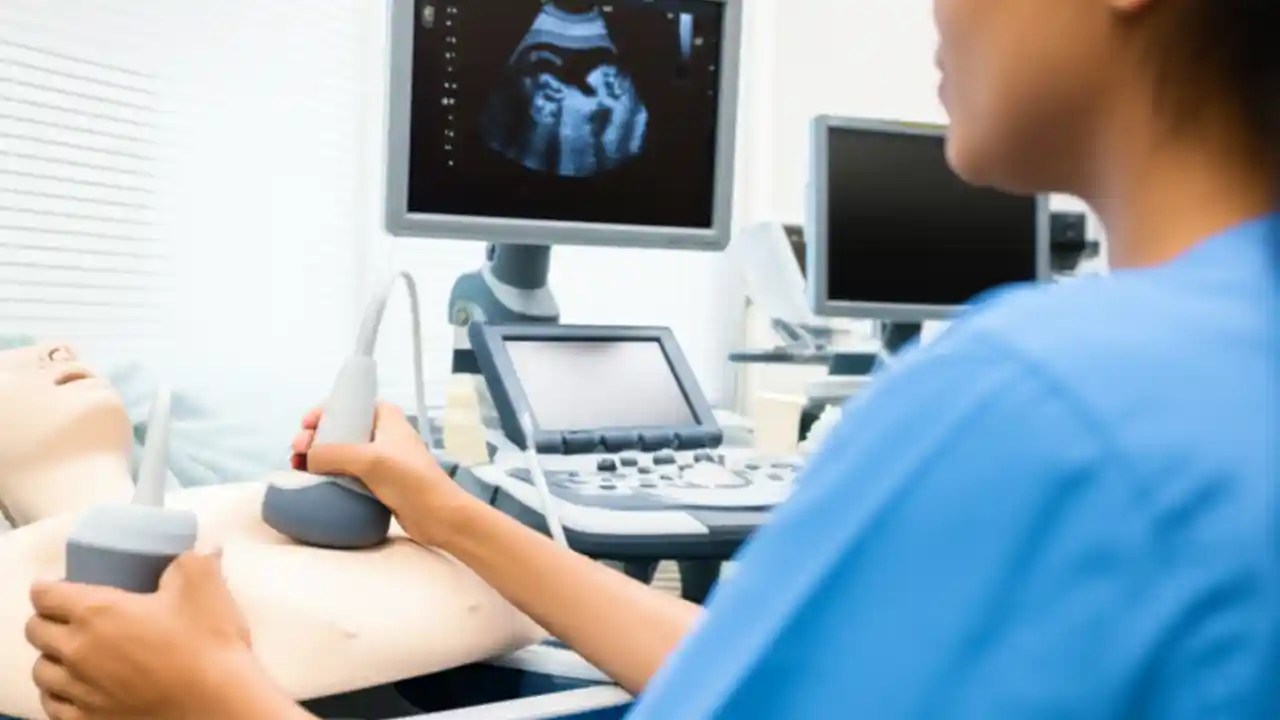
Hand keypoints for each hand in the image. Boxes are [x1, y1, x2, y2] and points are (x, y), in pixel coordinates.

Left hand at [25, 553, 293, 719]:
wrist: (217, 702)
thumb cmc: (207, 642)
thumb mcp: (204, 583)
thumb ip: (193, 559)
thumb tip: (202, 550)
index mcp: (97, 611)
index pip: (45, 594)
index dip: (50, 586)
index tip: (64, 584)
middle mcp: (78, 650)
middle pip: (35, 630)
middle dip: (47, 618)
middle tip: (71, 615)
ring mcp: (80, 690)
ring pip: (40, 671)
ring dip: (52, 657)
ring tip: (72, 653)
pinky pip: (53, 706)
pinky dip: (58, 693)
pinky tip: (77, 688)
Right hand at [291, 402, 470, 546]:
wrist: (438, 515)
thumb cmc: (410, 480)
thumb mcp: (368, 460)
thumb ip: (333, 453)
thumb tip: (308, 458)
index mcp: (384, 415)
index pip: (347, 404)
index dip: (322, 413)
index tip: (304, 428)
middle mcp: (381, 432)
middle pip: (338, 428)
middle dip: (314, 437)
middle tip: (296, 453)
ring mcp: (380, 457)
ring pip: (340, 452)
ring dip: (317, 458)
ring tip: (298, 468)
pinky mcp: (378, 481)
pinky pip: (346, 472)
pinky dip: (328, 474)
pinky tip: (313, 482)